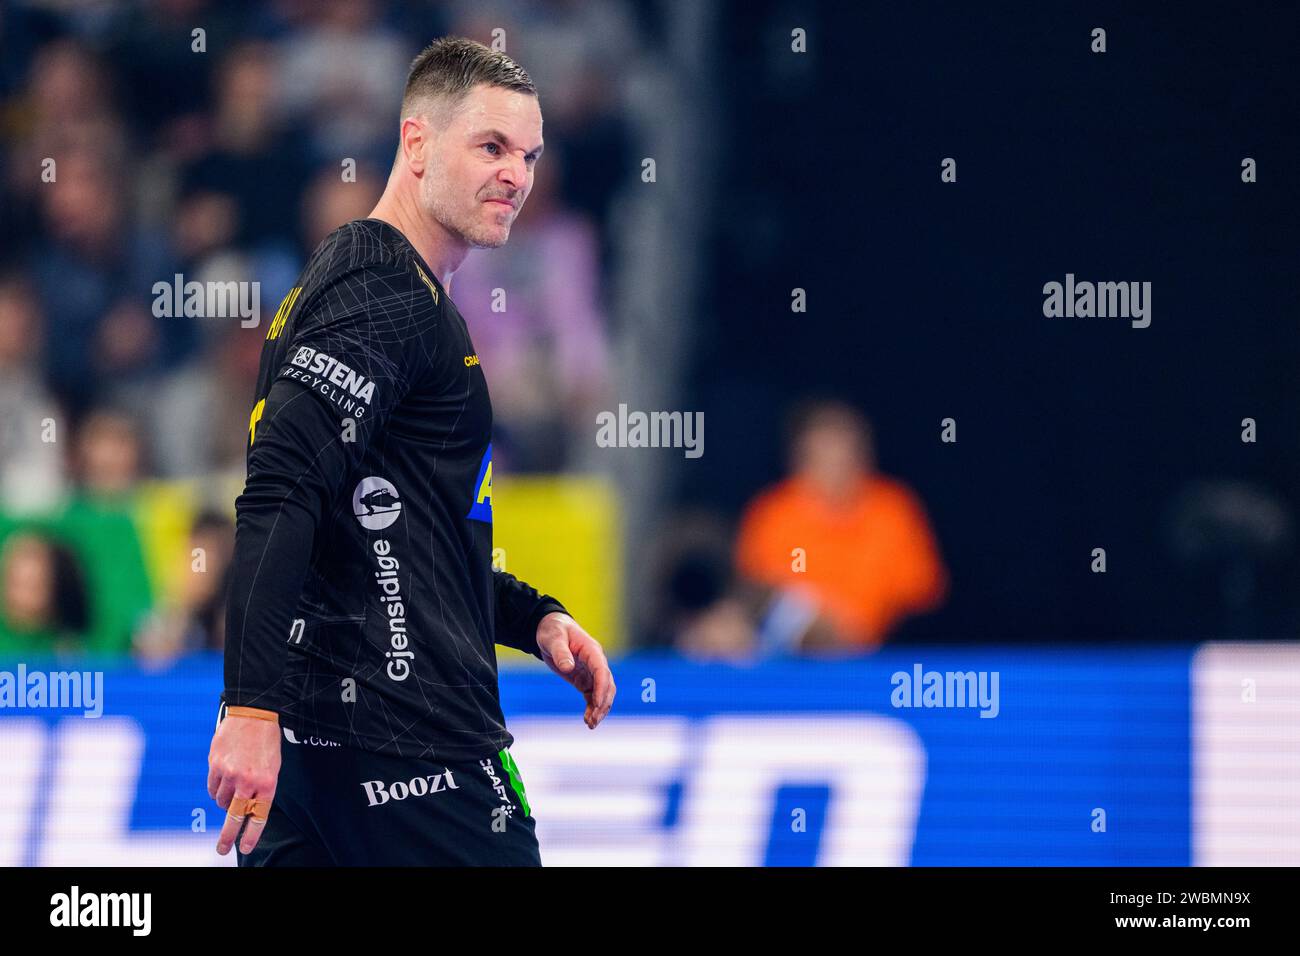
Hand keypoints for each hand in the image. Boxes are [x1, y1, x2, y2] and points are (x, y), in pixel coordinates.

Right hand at [207, 711, 280, 855]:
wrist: (253, 714)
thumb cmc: (266, 741)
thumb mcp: (273, 766)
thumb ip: (261, 788)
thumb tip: (247, 809)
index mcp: (267, 782)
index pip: (258, 816)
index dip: (250, 835)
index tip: (244, 848)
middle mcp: (248, 780)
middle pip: (234, 817)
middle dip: (228, 837)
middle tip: (222, 850)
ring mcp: (229, 773)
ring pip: (221, 801)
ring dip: (226, 800)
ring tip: (234, 786)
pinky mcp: (215, 765)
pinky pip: (212, 788)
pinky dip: (216, 789)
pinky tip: (223, 778)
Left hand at [535, 611, 614, 728]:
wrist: (551, 629)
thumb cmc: (554, 630)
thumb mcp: (554, 638)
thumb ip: (561, 652)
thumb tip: (568, 668)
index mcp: (591, 650)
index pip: (601, 670)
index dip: (601, 687)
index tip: (596, 703)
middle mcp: (595, 662)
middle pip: (607, 685)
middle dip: (602, 703)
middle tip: (592, 720)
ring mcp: (591, 672)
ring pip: (603, 693)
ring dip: (599, 709)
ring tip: (591, 724)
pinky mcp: (584, 679)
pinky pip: (592, 696)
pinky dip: (592, 708)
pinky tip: (588, 720)